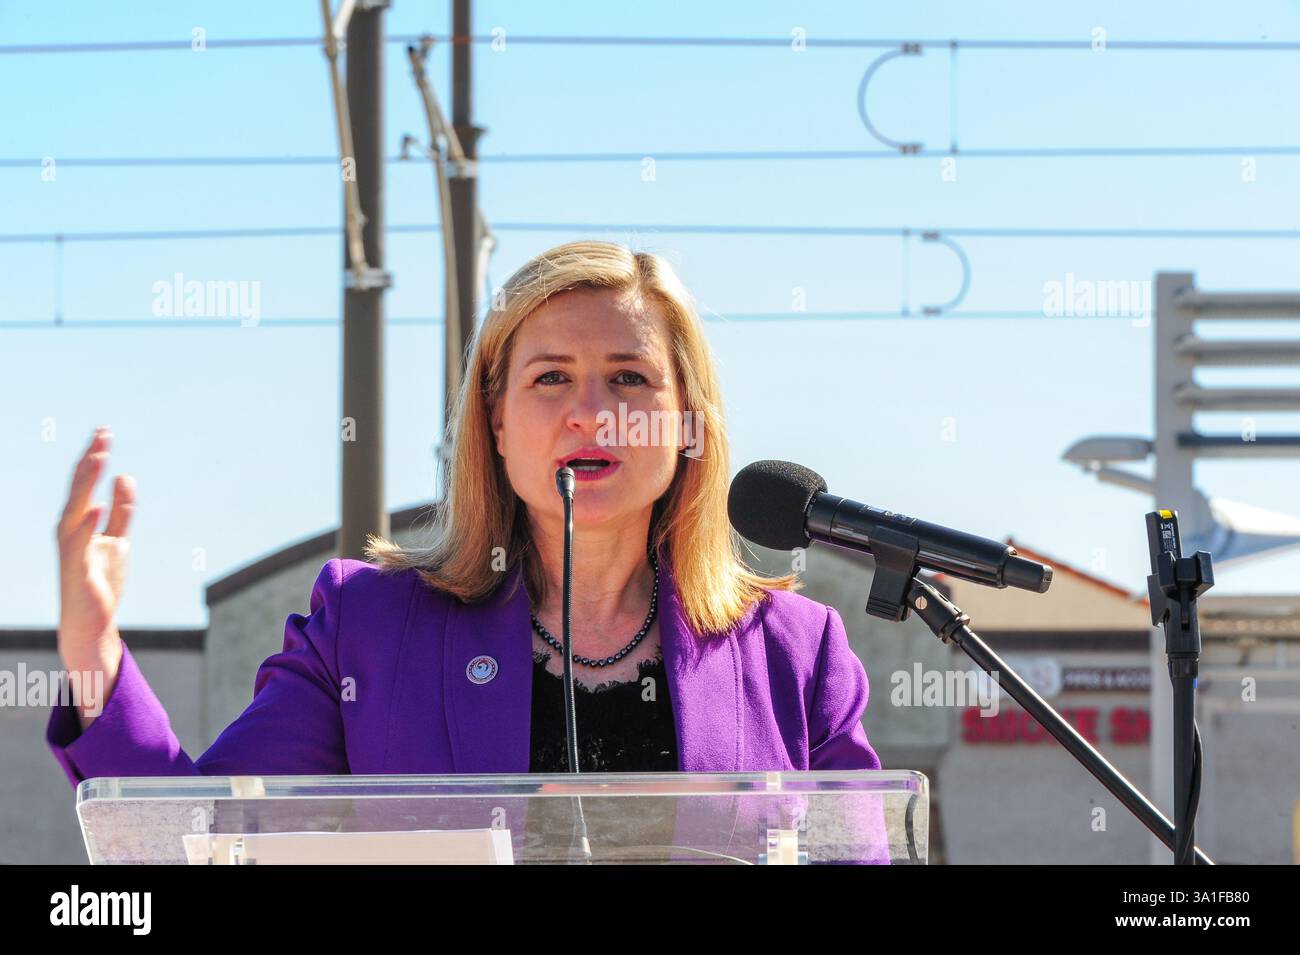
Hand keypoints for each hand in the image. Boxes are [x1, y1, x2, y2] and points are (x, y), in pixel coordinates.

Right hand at [55, 426, 133, 724]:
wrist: (90, 624)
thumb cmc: (99, 581)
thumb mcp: (117, 539)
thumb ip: (122, 511)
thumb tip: (126, 477)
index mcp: (78, 522)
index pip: (85, 483)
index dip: (94, 457)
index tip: (104, 431)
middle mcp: (69, 531)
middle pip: (79, 488)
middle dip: (90, 461)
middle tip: (102, 433)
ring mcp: (71, 550)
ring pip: (76, 509)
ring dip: (87, 483)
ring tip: (99, 457)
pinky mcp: (78, 570)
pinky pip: (81, 544)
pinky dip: (88, 525)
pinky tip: (98, 507)